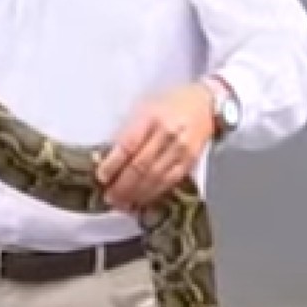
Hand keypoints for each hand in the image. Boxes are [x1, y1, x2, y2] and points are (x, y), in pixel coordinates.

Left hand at [95, 82, 215, 211]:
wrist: (206, 103)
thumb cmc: (169, 105)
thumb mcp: (143, 109)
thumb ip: (128, 132)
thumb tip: (107, 159)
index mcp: (150, 118)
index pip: (128, 146)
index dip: (113, 165)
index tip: (101, 177)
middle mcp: (167, 135)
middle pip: (141, 166)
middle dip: (122, 185)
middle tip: (109, 197)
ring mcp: (181, 150)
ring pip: (156, 177)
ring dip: (136, 194)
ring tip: (121, 203)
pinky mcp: (191, 161)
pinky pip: (170, 181)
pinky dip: (154, 193)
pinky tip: (142, 200)